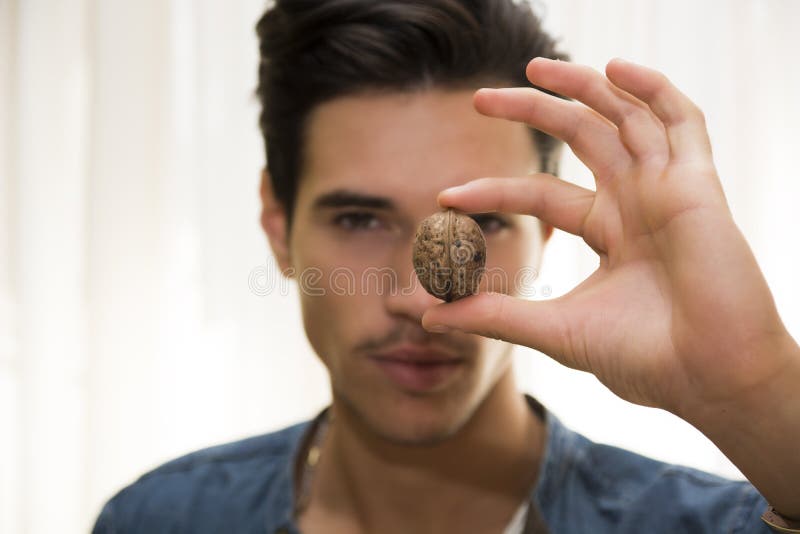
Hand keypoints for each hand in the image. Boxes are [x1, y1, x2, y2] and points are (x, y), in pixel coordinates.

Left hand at [422, 57, 797, 418]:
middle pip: (580, 137)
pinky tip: (616, 68)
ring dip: (584, 86)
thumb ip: (494, 316)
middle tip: (479, 98)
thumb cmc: (643, 358)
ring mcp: (667, 190)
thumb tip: (428, 315)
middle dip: (532, 111)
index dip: (493, 190)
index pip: (540, 193)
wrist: (708, 380)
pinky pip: (683, 120)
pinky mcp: (697, 185)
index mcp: (608, 232)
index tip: (445, 198)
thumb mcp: (554, 329)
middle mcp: (636, 203)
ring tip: (533, 69)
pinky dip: (655, 89)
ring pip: (626, 116)